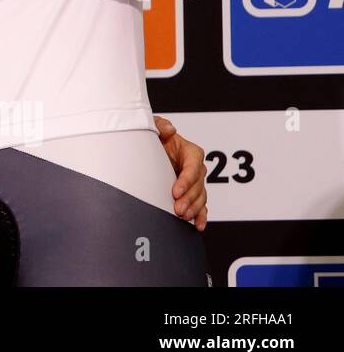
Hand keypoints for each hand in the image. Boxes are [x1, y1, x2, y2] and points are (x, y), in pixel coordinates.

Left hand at [156, 115, 208, 230]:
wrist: (150, 147)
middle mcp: (196, 167)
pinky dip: (200, 216)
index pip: (193, 167)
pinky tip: (198, 226)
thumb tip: (169, 130)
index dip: (186, 181)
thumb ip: (161, 125)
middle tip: (178, 209)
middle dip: (189, 199)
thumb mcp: (155, 126)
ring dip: (194, 209)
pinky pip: (200, 206)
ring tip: (184, 217)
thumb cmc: (155, 137)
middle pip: (198, 185)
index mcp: (191, 152)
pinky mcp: (191, 192)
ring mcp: (195, 181)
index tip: (175, 191)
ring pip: (200, 197)